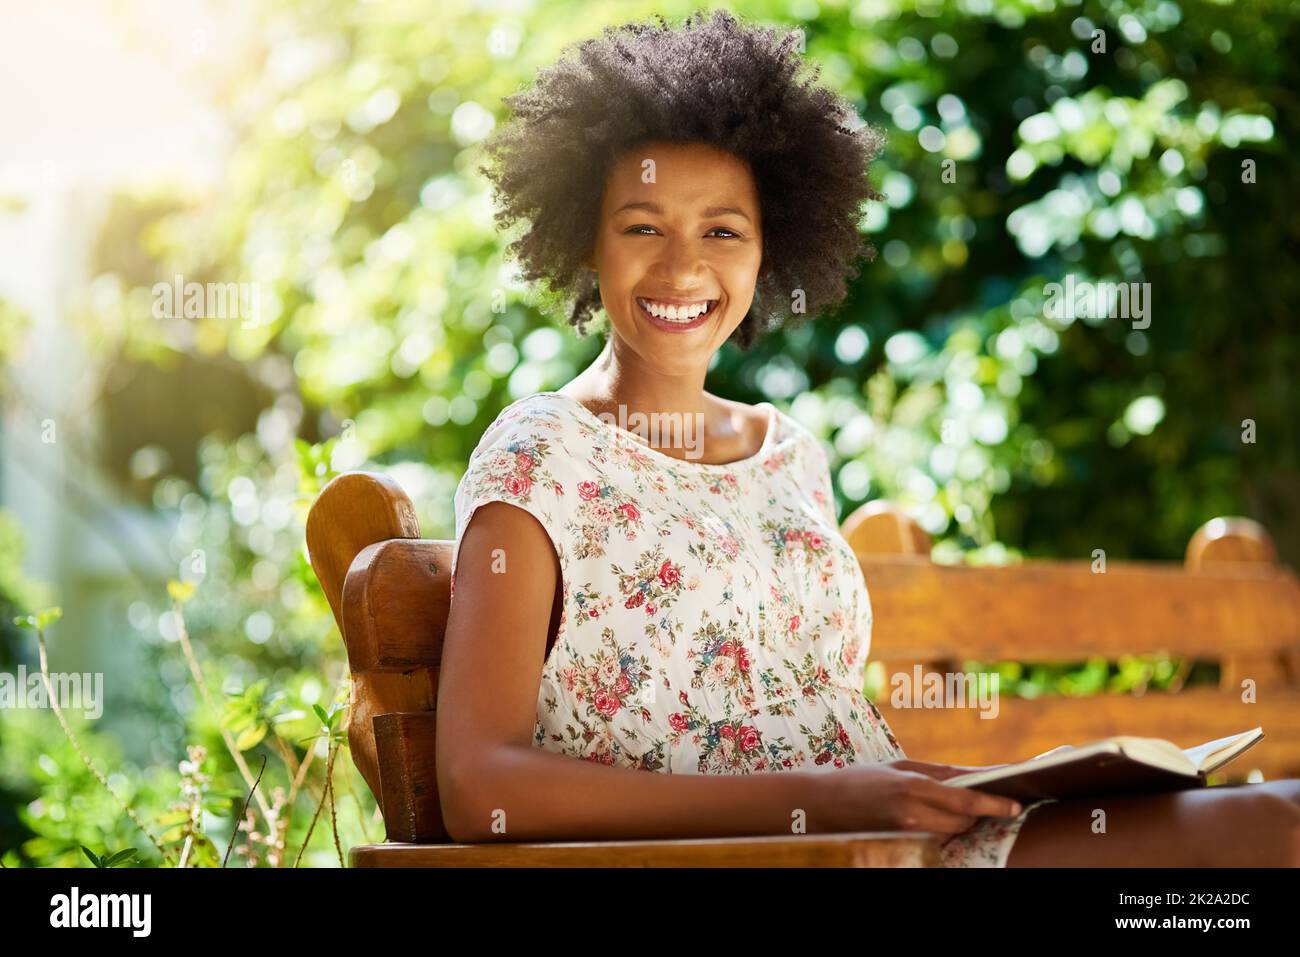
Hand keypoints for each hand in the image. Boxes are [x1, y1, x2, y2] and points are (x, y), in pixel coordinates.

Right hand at [812, 762, 1024, 836]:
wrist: (823, 805)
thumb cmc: (864, 779)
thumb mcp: (902, 767)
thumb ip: (942, 774)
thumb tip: (979, 776)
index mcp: (912, 788)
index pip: (964, 800)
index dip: (994, 803)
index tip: (1015, 803)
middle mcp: (911, 815)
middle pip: (964, 820)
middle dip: (976, 810)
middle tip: (983, 797)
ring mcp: (907, 834)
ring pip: (952, 831)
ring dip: (959, 820)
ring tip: (953, 805)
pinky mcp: (903, 845)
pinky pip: (936, 838)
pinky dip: (942, 828)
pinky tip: (936, 817)